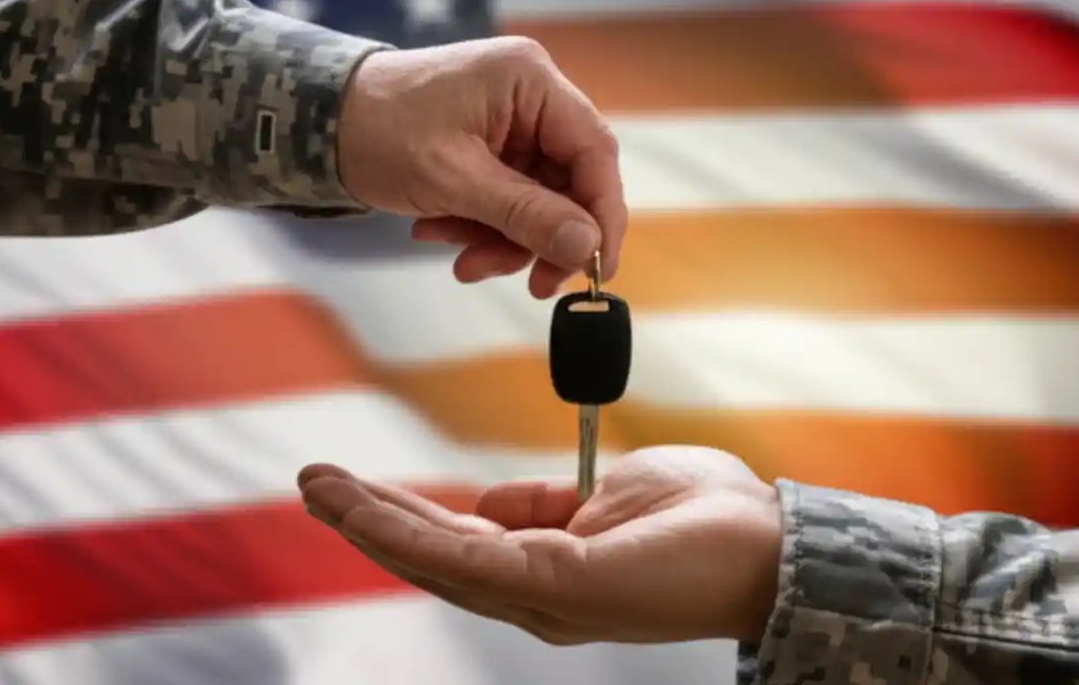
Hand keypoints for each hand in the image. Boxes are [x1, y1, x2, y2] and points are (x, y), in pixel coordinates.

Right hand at [297, 446, 781, 644]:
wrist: (767, 539)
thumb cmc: (701, 519)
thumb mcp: (605, 495)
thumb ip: (543, 503)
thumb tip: (487, 501)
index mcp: (547, 572)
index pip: (459, 545)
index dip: (401, 517)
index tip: (351, 486)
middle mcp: (536, 596)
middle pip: (434, 557)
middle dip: (369, 521)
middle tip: (311, 483)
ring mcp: (546, 597)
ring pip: (438, 559)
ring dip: (372, 522)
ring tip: (319, 488)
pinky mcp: (561, 584)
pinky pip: (469, 556)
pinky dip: (410, 531)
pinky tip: (365, 508)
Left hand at [337, 36, 626, 298]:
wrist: (314, 124)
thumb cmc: (377, 133)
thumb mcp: (453, 181)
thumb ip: (525, 214)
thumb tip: (588, 247)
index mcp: (530, 81)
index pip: (594, 152)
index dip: (602, 215)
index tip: (596, 269)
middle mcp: (530, 96)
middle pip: (570, 182)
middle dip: (542, 237)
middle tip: (531, 284)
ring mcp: (511, 121)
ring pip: (540, 198)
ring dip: (506, 239)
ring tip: (463, 261)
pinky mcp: (491, 146)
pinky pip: (508, 197)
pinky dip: (483, 226)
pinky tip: (439, 233)